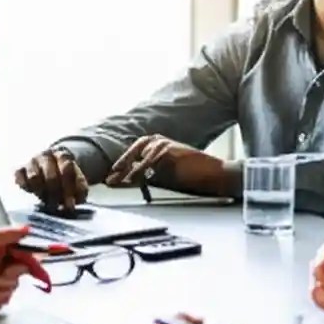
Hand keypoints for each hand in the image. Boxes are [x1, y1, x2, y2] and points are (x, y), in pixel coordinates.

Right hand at [14, 149, 87, 213]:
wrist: (51, 169)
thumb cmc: (65, 179)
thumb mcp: (77, 182)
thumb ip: (80, 190)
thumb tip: (75, 202)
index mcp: (63, 155)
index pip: (67, 169)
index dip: (68, 189)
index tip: (70, 205)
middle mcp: (46, 155)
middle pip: (51, 176)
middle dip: (55, 195)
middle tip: (57, 206)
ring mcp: (32, 161)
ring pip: (34, 177)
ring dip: (41, 192)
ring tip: (46, 200)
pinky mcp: (19, 170)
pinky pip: (19, 178)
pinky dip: (26, 187)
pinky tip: (33, 193)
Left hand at [106, 134, 224, 195]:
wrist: (213, 174)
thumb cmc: (191, 176)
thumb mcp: (165, 177)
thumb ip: (146, 177)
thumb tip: (123, 182)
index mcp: (157, 146)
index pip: (134, 152)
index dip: (122, 163)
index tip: (110, 176)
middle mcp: (159, 142)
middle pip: (134, 150)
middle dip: (121, 163)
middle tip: (110, 177)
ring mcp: (164, 144)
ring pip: (140, 155)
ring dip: (128, 169)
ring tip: (118, 180)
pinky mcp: (169, 149)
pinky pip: (150, 160)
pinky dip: (140, 170)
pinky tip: (132, 179)